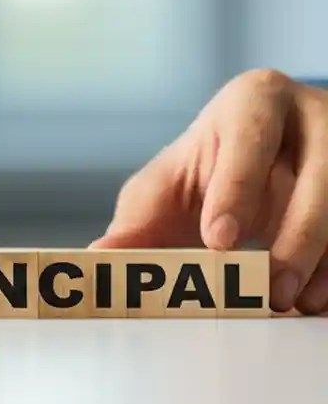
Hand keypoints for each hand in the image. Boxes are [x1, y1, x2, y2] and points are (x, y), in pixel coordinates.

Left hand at [93, 69, 327, 313]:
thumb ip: (137, 220)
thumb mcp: (171, 183)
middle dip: (297, 238)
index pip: (249, 139)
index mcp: (256, 101)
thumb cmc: (212, 165)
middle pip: (322, 174)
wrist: (272, 149)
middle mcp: (314, 115)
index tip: (218, 241)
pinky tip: (323, 297)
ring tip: (299, 303)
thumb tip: (99, 257)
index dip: (236, 190)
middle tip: (271, 292)